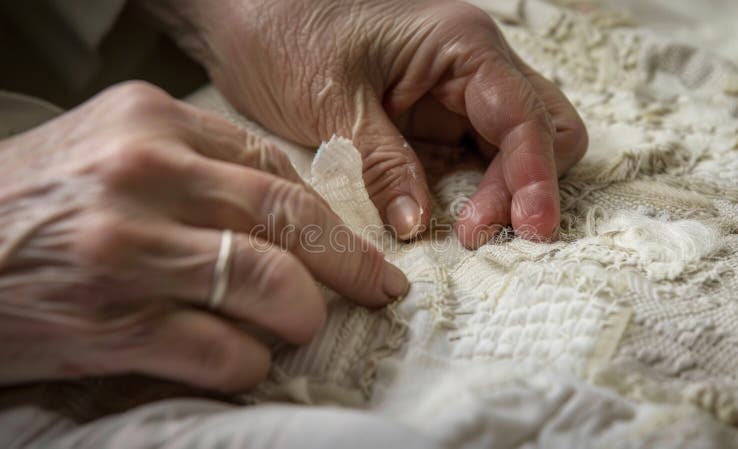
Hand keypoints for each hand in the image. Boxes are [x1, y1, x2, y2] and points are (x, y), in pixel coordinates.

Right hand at [0, 82, 407, 390]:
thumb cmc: (30, 205)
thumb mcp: (108, 152)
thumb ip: (192, 168)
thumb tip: (285, 216)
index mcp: (150, 121)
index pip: (273, 164)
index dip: (327, 212)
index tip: (356, 243)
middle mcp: (143, 174)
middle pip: (288, 215)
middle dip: (349, 261)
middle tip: (377, 288)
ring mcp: (129, 247)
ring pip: (270, 281)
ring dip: (304, 314)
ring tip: (303, 325)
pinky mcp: (114, 322)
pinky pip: (222, 349)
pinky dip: (250, 363)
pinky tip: (244, 362)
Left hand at [143, 0, 587, 246]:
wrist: (241, 15)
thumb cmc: (283, 31)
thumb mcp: (333, 102)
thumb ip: (384, 166)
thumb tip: (421, 228)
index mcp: (461, 46)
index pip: (527, 116)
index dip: (535, 177)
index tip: (530, 230)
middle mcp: (470, 69)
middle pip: (540, 133)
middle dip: (523, 187)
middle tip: (481, 234)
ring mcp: (451, 98)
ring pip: (511, 151)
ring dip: (499, 196)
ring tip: (464, 236)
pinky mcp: (427, 124)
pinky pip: (467, 163)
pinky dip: (467, 195)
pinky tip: (445, 222)